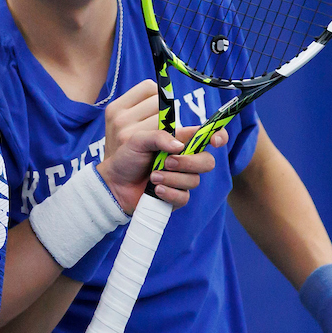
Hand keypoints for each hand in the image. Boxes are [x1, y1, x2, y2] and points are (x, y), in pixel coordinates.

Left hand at [97, 80, 226, 213]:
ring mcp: (182, 178)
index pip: (207, 135)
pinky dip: (168, 193)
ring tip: (152, 176)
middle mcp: (185, 159)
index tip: (215, 140)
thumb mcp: (136, 139)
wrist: (113, 183)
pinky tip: (155, 189)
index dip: (218, 135)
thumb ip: (157, 135)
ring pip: (195, 179)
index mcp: (179, 140)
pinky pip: (184, 197)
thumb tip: (179, 145)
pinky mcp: (177, 197)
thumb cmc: (125, 156)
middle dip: (188, 162)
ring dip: (171, 178)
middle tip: (167, 162)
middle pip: (207, 160)